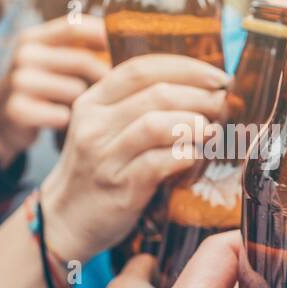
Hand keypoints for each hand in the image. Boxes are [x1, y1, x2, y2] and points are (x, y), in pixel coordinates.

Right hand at [0, 14, 111, 168]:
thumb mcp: (55, 63)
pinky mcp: (16, 109)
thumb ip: (81, 49)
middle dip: (104, 77)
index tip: (125, 51)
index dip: (104, 36)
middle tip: (116, 91)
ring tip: (83, 108)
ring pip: (75, 89)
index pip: (75, 26)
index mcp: (34, 37)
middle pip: (82, 60)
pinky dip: (68, 120)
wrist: (3, 123)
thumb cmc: (43, 89)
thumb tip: (129, 45)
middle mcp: (23, 54)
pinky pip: (60, 114)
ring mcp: (17, 81)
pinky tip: (64, 121)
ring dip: (85, 102)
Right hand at [37, 54, 230, 263]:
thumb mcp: (104, 129)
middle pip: (156, 94)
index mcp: (92, 102)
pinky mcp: (120, 188)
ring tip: (212, 130)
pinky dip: (185, 156)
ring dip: (194, 124)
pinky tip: (196, 156)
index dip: (186, 68)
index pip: (141, 69)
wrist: (65, 219)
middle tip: (221, 105)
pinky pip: (159, 163)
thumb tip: (199, 89)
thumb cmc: (97, 171)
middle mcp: (94, 125)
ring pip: (156, 125)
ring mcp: (105, 157)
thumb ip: (137, 106)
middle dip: (199, 95)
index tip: (217, 76)